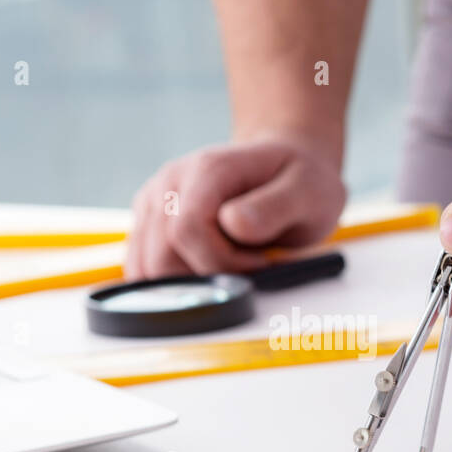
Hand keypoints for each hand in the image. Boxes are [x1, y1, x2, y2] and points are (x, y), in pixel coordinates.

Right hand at [126, 131, 346, 277]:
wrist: (285, 168)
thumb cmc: (300, 183)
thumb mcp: (310, 192)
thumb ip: (274, 207)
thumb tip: (233, 224)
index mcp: (207, 169)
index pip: (187, 231)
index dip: (222, 262)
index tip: (260, 262)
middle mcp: (171, 182)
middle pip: (162, 256)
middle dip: (207, 275)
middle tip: (249, 264)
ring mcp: (154, 203)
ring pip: (146, 268)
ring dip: (189, 281)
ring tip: (229, 261)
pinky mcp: (148, 224)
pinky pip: (141, 268)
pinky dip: (172, 283)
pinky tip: (205, 269)